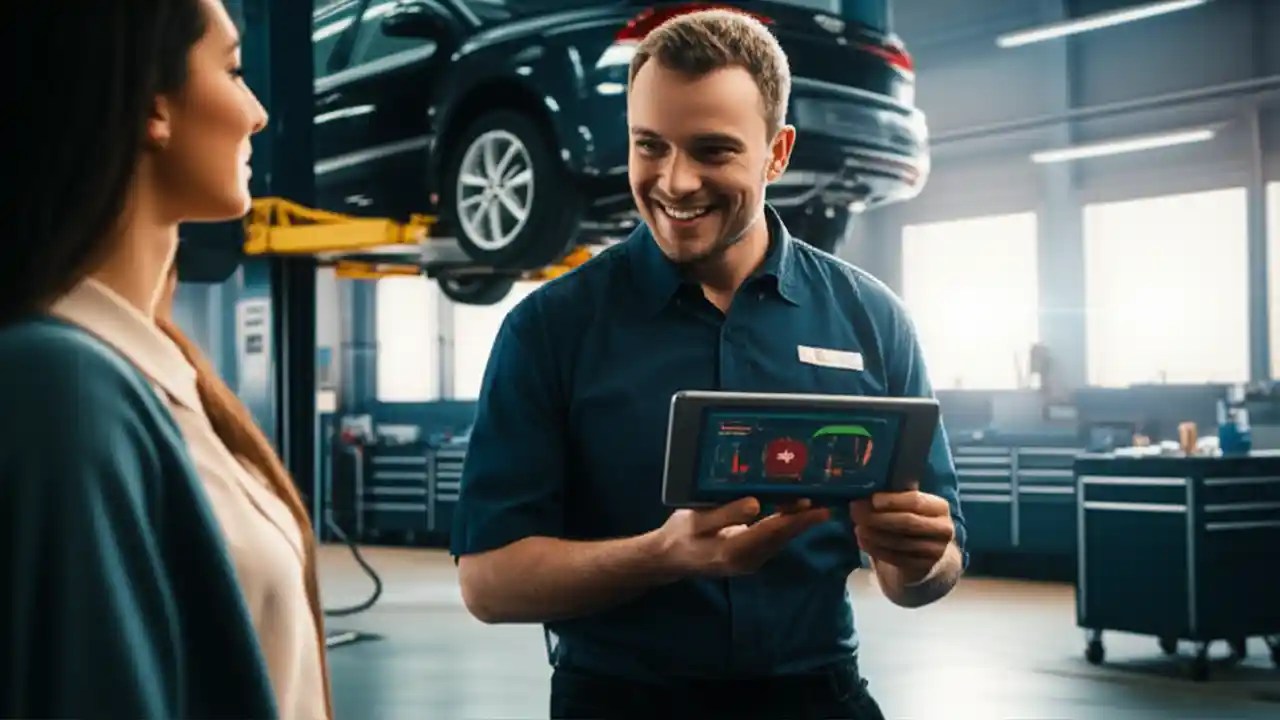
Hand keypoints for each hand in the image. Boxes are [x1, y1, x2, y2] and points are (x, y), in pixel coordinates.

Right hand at [657, 497, 830, 577]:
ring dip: (797, 524)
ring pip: (779, 541)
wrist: (667, 560)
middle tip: (827, 503)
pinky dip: (785, 527)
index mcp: (733, 550)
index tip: (817, 508)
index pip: (771, 532)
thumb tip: (756, 504)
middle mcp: (746, 560)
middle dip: (804, 521)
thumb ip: (725, 512)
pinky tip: (794, 513)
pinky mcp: (748, 559)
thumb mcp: (695, 520)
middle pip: (781, 538)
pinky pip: (772, 542)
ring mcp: (749, 562)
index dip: (796, 519)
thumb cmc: (678, 536)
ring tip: (817, 505)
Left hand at [850, 491, 953, 584]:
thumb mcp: (907, 505)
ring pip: (900, 542)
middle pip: (907, 522)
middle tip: (856, 512)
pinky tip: (863, 541)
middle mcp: (943, 528)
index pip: (916, 501)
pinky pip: (897, 558)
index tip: (872, 499)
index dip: (893, 500)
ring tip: (857, 527)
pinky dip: (877, 549)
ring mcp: (936, 550)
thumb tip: (865, 486)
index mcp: (939, 506)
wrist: (925, 549)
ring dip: (874, 534)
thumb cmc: (911, 518)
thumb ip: (894, 495)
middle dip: (877, 517)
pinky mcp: (924, 567)